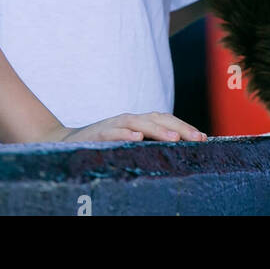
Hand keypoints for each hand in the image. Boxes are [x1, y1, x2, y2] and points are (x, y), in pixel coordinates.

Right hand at [43, 111, 207, 143]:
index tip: (204, 139)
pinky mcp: (97, 134)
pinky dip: (125, 134)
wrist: (65, 143)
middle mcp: (129, 120)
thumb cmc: (103, 145)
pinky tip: (137, 138)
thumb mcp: (128, 144)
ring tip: (175, 138)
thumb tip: (178, 150)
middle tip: (198, 139)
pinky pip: (113, 132)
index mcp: (139, 122)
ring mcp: (113, 125)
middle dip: (180, 128)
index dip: (185, 127)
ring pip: (139, 123)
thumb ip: (149, 144)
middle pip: (158, 118)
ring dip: (158, 129)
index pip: (167, 120)